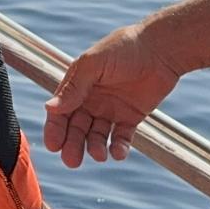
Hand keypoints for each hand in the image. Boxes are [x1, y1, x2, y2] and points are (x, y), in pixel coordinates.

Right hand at [44, 20, 182, 167]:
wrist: (160, 48)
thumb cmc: (123, 48)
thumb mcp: (93, 64)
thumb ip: (73, 88)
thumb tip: (50, 108)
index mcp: (78, 86)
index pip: (60, 112)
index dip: (55, 129)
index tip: (53, 145)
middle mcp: (91, 100)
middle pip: (77, 128)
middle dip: (73, 145)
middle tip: (72, 160)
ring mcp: (110, 110)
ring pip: (97, 136)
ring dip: (95, 147)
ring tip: (99, 154)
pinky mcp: (130, 118)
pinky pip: (121, 138)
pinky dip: (118, 148)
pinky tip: (118, 153)